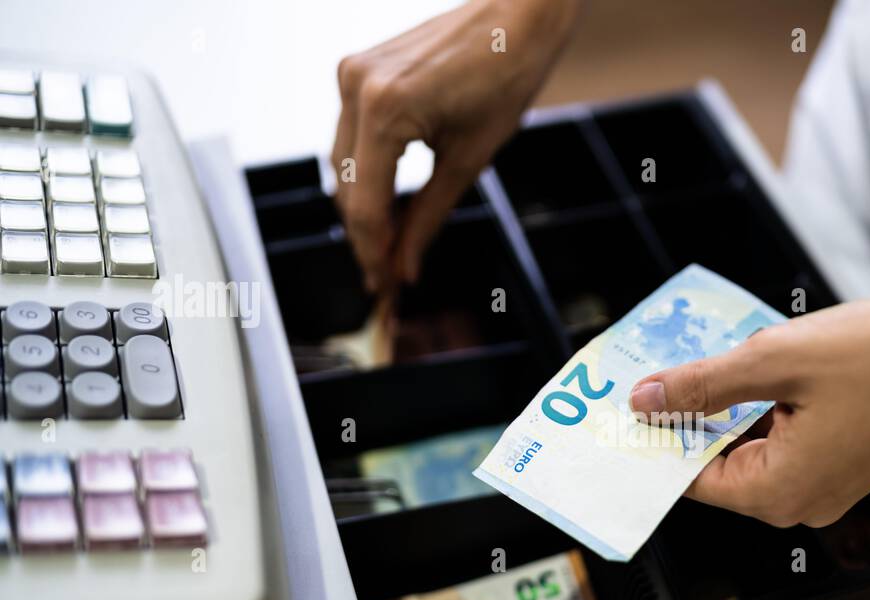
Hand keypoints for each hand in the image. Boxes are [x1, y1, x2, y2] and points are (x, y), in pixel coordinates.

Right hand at [333, 0, 582, 290]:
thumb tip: (406, 267)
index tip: (385, 288)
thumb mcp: (468, 161)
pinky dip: (365, 174)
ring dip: (362, 208)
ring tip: (390, 249)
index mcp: (384, 110)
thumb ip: (428, 218)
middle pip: (344, 188)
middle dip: (365, 237)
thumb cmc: (504, 77)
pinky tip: (387, 205)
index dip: (373, 254)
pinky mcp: (358, 70)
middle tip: (387, 278)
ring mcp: (351, 74)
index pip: (364, 205)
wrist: (516, 15)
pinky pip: (350, 137)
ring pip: (341, 165)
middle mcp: (356, 88)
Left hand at [628, 206, 869, 528]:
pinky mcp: (847, 466)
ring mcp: (827, 489)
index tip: (624, 407)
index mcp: (779, 493)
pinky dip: (766, 410)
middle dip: (692, 419)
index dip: (656, 441)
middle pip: (720, 467)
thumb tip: (644, 402)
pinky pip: (786, 443)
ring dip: (730, 408)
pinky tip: (762, 367)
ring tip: (716, 358)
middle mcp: (801, 505)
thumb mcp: (778, 359)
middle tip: (664, 367)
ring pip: (752, 450)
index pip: (690, 480)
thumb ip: (704, 385)